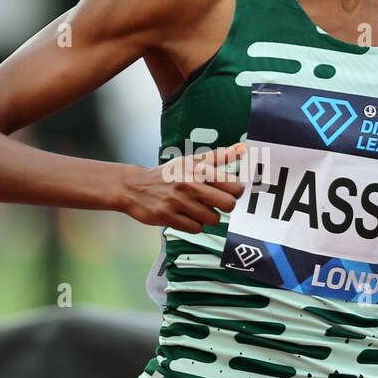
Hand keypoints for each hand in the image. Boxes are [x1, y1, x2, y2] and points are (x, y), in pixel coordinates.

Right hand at [122, 142, 246, 234]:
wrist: (135, 187)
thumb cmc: (167, 174)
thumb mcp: (190, 161)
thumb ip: (218, 157)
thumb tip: (243, 148)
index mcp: (198, 169)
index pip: (234, 186)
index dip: (236, 192)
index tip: (229, 192)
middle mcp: (189, 184)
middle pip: (228, 204)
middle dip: (225, 206)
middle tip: (216, 203)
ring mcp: (178, 202)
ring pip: (213, 219)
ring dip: (208, 217)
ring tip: (197, 209)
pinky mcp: (168, 217)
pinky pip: (196, 229)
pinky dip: (194, 225)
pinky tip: (186, 216)